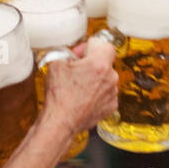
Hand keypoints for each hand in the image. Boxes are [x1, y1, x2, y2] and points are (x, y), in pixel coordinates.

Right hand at [41, 37, 117, 155]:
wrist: (60, 122)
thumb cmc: (59, 96)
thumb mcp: (56, 64)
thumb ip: (67, 54)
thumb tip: (71, 55)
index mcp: (100, 64)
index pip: (105, 45)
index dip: (91, 47)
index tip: (82, 54)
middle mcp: (111, 78)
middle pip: (105, 63)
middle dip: (92, 64)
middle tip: (76, 70)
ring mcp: (112, 93)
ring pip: (106, 79)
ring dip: (95, 79)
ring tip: (78, 87)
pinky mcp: (111, 106)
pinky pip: (106, 93)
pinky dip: (97, 94)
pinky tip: (83, 97)